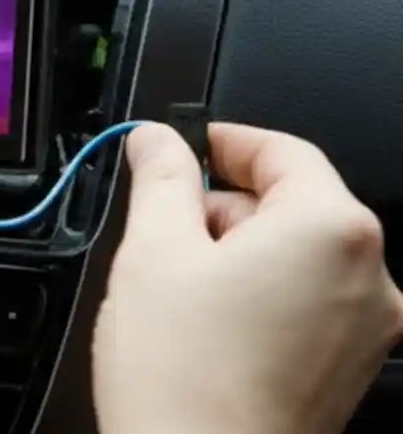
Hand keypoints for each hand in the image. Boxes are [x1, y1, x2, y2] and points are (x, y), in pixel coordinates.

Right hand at [94, 123, 402, 433]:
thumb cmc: (184, 379)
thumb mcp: (152, 250)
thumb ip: (160, 177)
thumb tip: (157, 140)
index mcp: (330, 230)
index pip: (283, 151)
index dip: (223, 141)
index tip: (181, 145)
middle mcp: (368, 276)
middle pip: (293, 204)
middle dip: (223, 206)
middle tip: (160, 228)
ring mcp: (364, 328)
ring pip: (296, 255)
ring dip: (237, 253)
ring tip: (177, 290)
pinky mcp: (346, 367)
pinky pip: (304, 302)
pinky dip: (257, 296)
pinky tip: (204, 324)